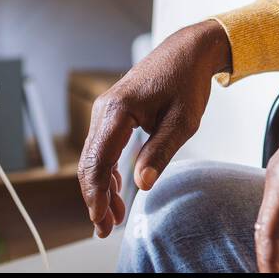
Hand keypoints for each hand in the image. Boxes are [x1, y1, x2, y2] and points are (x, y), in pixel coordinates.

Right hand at [76, 18, 229, 237]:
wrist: (189, 50)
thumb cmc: (188, 81)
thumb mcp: (183, 121)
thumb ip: (160, 152)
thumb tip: (141, 185)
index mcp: (118, 110)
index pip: (97, 161)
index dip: (96, 195)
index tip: (101, 221)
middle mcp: (104, 109)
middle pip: (89, 162)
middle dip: (95, 197)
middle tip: (106, 228)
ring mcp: (106, 109)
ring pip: (94, 156)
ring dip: (101, 186)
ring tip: (114, 216)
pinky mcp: (113, 112)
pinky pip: (103, 146)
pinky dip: (107, 170)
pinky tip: (117, 189)